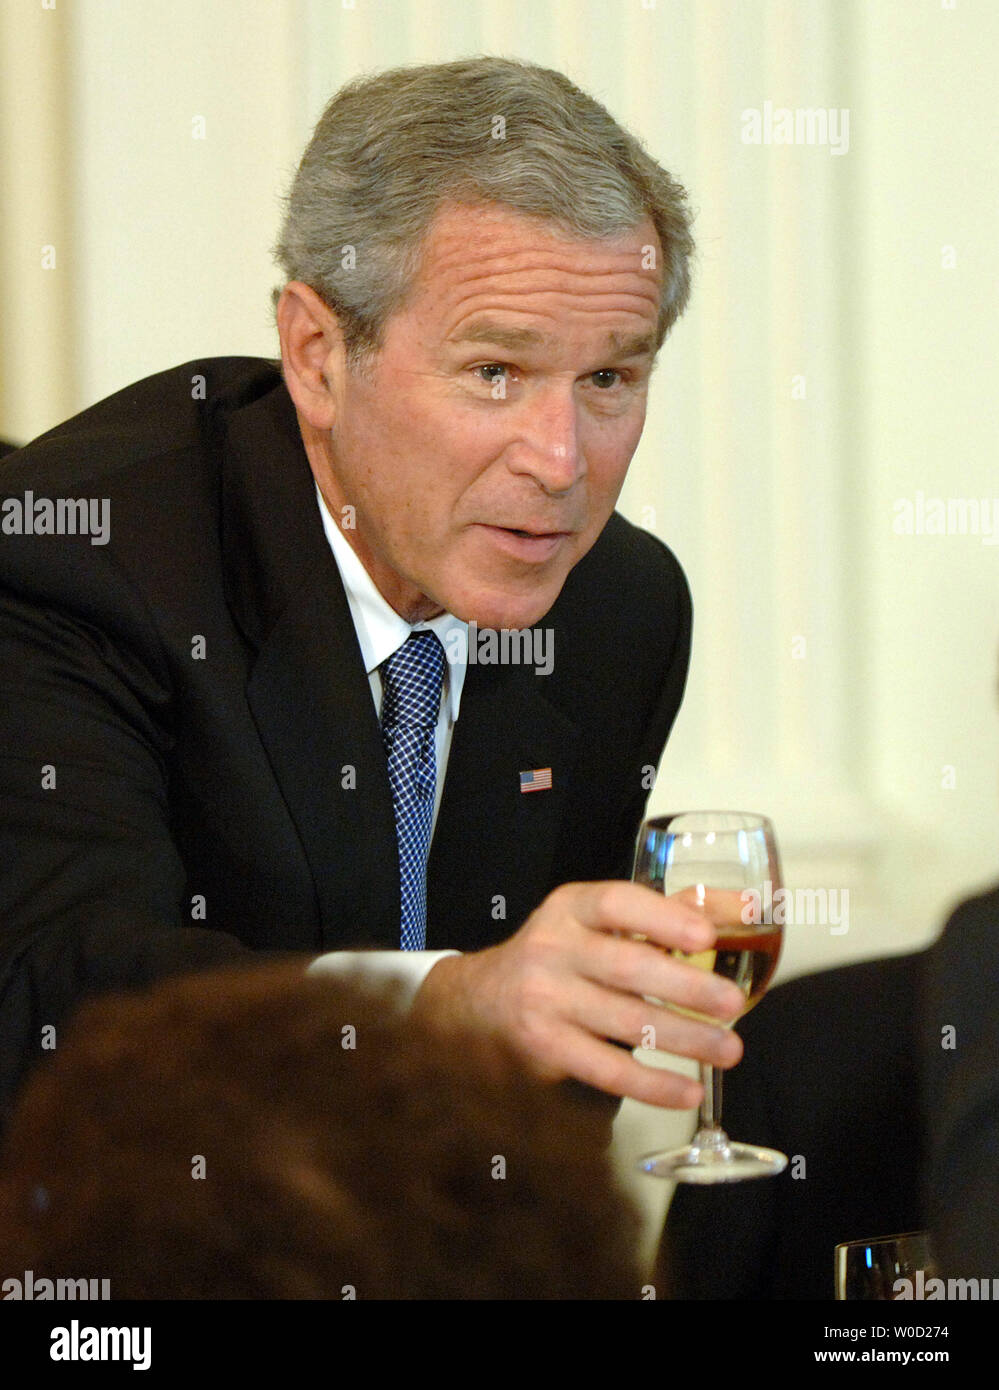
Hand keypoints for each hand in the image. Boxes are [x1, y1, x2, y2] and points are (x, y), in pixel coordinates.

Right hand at [412, 880, 745, 1107]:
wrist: (482, 1001)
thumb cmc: (561, 956)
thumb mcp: (600, 923)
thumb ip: (668, 913)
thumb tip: (745, 909)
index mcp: (571, 908)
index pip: (616, 904)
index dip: (661, 918)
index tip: (705, 936)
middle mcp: (552, 948)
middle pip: (627, 968)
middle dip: (687, 988)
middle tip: (734, 1004)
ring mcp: (544, 1000)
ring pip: (623, 1022)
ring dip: (683, 1039)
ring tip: (728, 1050)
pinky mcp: (544, 1046)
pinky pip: (604, 1069)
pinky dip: (651, 1084)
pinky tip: (686, 1090)